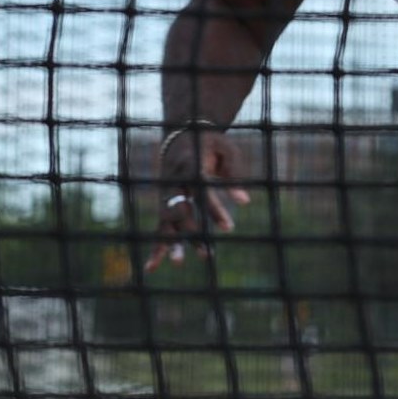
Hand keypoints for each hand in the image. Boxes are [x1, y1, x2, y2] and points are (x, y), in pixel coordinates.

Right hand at [151, 127, 252, 269]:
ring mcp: (165, 192)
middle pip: (180, 210)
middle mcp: (174, 181)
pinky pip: (159, 226)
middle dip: (191, 232)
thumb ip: (235, 175)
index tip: (229, 227)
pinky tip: (152, 267)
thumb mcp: (228, 150)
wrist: (182, 131)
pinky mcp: (163, 202)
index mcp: (191, 166)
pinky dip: (156, 246)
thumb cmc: (211, 142)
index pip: (202, 192)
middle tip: (206, 254)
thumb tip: (245, 202)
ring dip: (173, 242)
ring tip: (178, 263)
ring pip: (166, 220)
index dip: (214, 210)